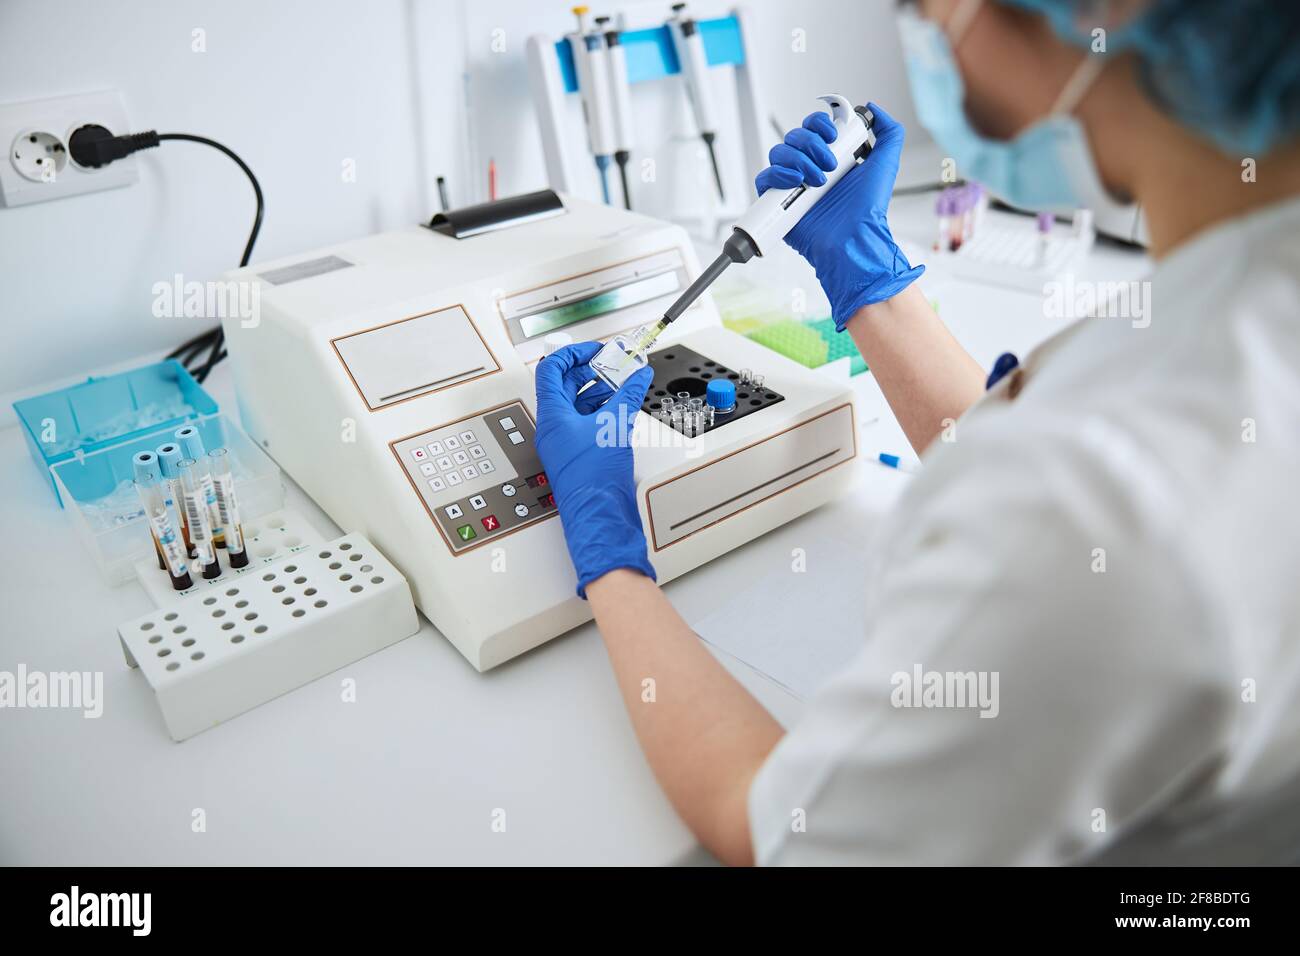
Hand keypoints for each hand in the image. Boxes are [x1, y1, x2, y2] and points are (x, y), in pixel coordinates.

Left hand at [534, 342, 656, 597]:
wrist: (600, 516)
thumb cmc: (594, 480)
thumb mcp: (614, 426)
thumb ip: (627, 395)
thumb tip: (638, 375)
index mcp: (551, 416)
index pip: (551, 370)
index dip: (572, 354)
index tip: (595, 350)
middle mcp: (554, 427)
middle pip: (564, 385)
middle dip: (590, 371)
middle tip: (614, 363)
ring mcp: (565, 442)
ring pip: (578, 404)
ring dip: (599, 390)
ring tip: (622, 382)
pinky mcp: (579, 454)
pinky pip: (587, 422)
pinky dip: (603, 409)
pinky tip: (622, 406)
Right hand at [755, 102, 923, 330]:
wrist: (852, 237)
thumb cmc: (868, 208)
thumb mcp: (886, 164)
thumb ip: (890, 133)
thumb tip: (874, 108)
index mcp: (830, 157)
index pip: (813, 127)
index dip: (819, 125)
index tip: (833, 136)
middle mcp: (809, 167)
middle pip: (794, 136)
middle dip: (811, 144)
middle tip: (830, 165)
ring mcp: (792, 184)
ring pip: (778, 153)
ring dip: (798, 160)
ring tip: (818, 181)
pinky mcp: (776, 201)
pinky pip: (764, 177)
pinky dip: (777, 174)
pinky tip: (796, 182)